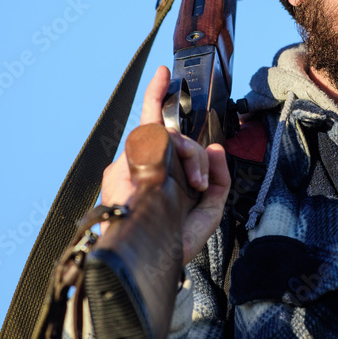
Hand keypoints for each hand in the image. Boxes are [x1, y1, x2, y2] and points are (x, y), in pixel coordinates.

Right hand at [99, 65, 230, 264]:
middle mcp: (141, 164)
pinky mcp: (118, 173)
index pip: (157, 124)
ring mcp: (127, 167)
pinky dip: (168, 159)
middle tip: (200, 181)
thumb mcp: (209, 209)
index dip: (158, 95)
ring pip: (162, 137)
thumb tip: (215, 147)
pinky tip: (174, 180)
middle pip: (168, 132)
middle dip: (192, 152)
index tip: (166, 73)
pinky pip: (147, 147)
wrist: (156, 265)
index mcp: (160, 169)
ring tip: (193, 185)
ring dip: (186, 157)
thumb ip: (218, 177)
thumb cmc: (175, 242)